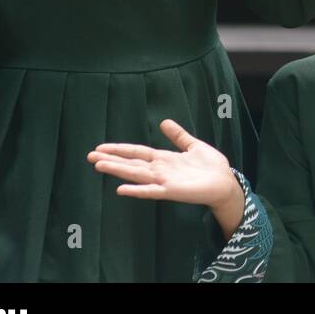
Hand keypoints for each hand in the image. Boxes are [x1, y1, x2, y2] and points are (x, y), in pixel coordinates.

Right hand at [87, 119, 237, 209]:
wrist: (226, 183)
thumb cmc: (211, 166)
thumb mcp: (193, 145)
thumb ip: (178, 135)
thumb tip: (163, 122)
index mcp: (164, 159)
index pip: (137, 152)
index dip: (120, 149)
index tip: (100, 147)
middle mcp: (160, 170)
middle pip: (131, 163)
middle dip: (111, 159)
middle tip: (89, 156)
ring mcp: (164, 181)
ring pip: (136, 175)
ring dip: (118, 170)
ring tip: (98, 165)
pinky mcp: (171, 191)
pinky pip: (151, 191)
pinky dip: (136, 190)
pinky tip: (121, 189)